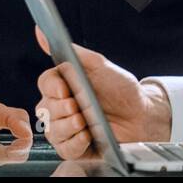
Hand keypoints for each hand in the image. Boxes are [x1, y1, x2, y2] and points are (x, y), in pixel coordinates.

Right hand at [33, 26, 170, 158]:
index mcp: (64, 85)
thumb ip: (72, 51)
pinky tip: (87, 136)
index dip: (53, 87)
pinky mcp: (75, 148)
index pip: (45, 83)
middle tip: (78, 106)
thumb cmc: (120, 88)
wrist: (141, 115)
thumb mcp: (99, 65)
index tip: (66, 89)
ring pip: (53, 130)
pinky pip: (64, 149)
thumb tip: (41, 32)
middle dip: (61, 109)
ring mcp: (66, 128)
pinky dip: (74, 143)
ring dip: (68, 126)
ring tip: (85, 121)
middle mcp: (60, 107)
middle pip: (45, 109)